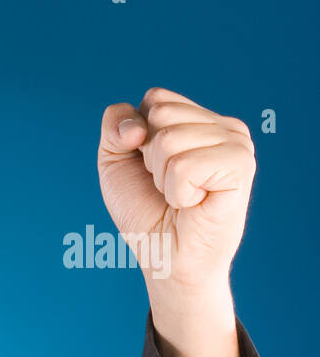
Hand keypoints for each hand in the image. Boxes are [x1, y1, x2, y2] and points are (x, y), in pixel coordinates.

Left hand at [97, 87, 254, 294]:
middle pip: (160, 113)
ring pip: (169, 139)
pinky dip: (177, 192)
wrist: (164, 258)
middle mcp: (223, 125)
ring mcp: (236, 143)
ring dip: (162, 177)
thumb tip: (137, 127)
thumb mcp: (115, 162)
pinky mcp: (241, 166)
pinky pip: (184, 166)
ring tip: (182, 196)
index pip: (155, 98)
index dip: (136, 136)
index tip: (149, 168)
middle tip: (167, 185)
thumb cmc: (144, 212)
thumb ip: (114, 126)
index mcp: (198, 119)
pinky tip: (194, 203)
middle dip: (148, 157)